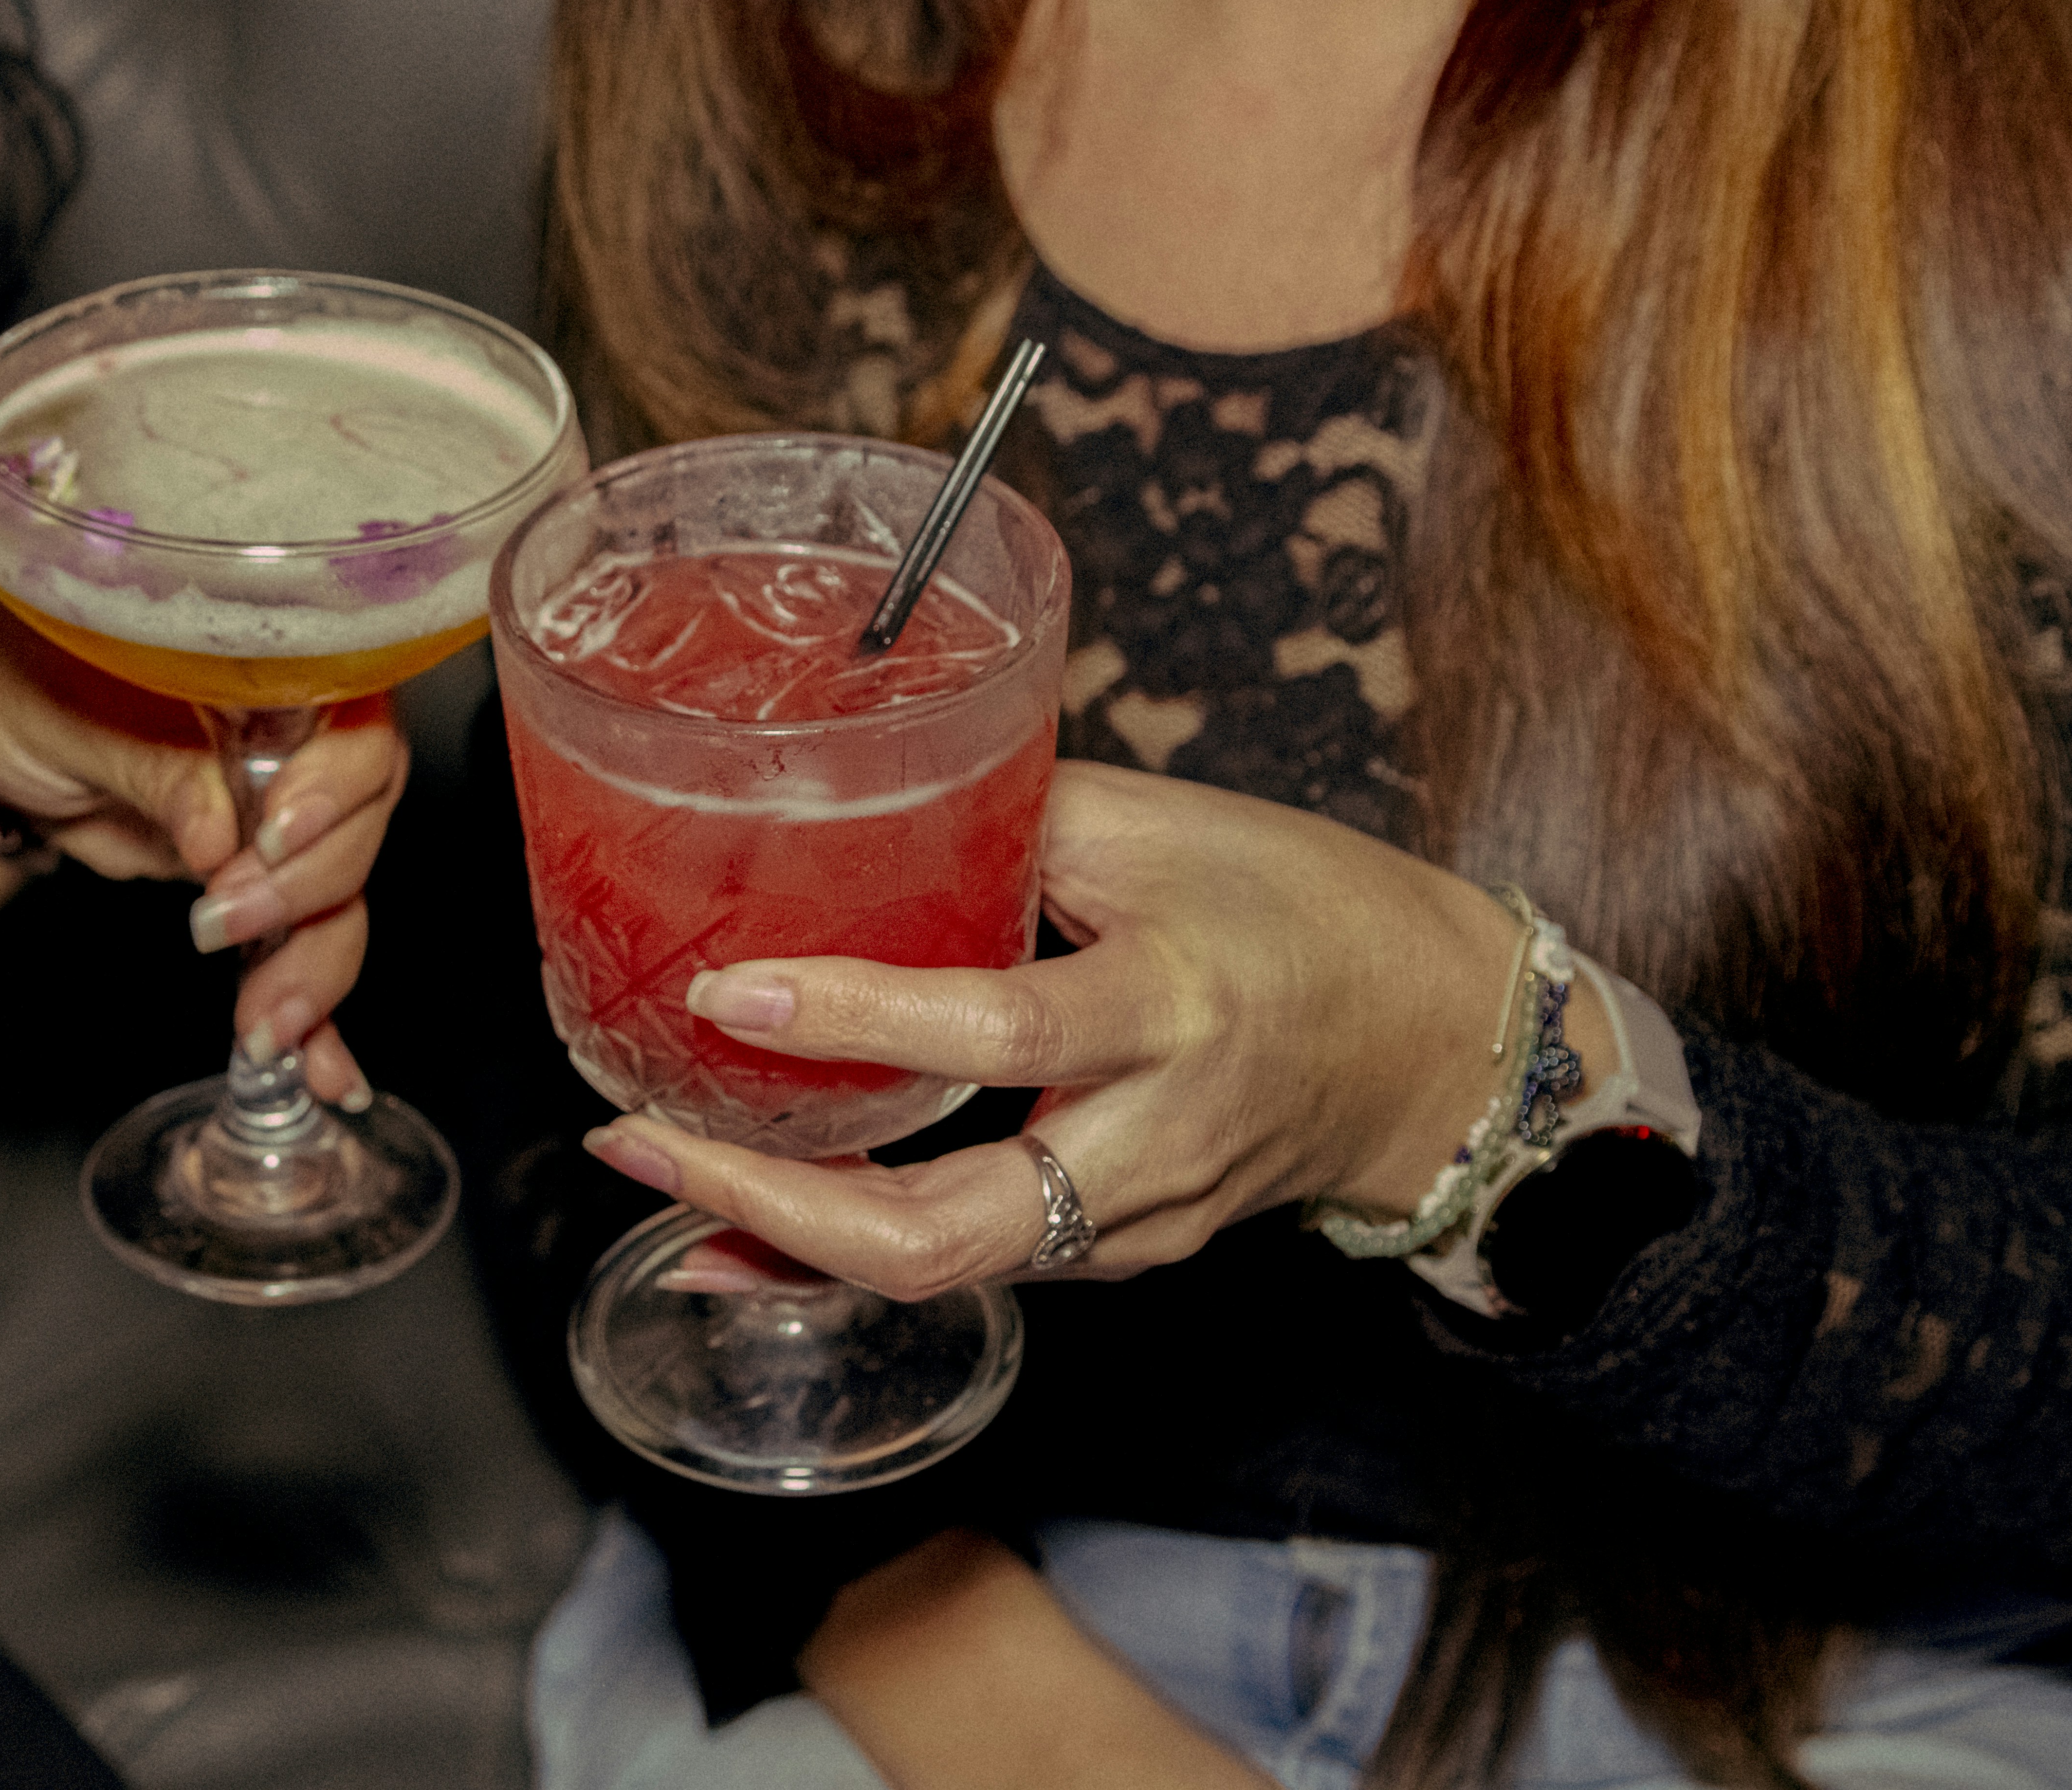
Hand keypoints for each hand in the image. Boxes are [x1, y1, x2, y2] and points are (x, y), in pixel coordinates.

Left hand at [0, 554, 405, 1103]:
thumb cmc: (18, 676)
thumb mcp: (70, 711)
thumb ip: (152, 761)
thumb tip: (214, 832)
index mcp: (272, 671)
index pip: (351, 721)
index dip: (335, 784)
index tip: (274, 833)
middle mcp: (294, 743)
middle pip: (360, 821)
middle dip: (309, 889)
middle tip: (229, 922)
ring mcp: (279, 821)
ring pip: (339, 897)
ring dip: (313, 969)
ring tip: (266, 1028)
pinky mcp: (257, 888)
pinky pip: (302, 950)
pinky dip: (316, 1016)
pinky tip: (323, 1069)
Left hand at [582, 761, 1583, 1298]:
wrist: (1434, 1043)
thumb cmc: (1301, 909)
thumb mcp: (1162, 830)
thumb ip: (1007, 821)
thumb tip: (847, 802)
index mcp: (1169, 1009)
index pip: (996, 1031)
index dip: (854, 1018)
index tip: (728, 991)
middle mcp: (1149, 1141)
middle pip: (946, 1232)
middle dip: (770, 1209)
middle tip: (637, 1144)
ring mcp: (1135, 1221)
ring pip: (941, 1269)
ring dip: (784, 1241)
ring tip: (655, 1180)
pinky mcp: (1119, 1254)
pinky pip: (969, 1266)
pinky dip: (849, 1250)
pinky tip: (751, 1225)